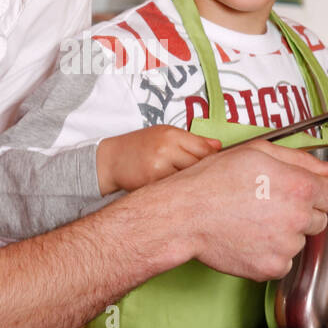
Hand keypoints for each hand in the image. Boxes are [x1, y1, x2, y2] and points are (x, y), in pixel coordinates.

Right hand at [96, 125, 220, 195]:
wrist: (109, 160)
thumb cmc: (137, 146)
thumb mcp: (163, 134)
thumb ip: (192, 140)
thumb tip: (218, 145)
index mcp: (171, 134)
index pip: (205, 148)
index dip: (213, 159)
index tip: (217, 165)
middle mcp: (166, 149)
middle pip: (199, 165)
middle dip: (204, 173)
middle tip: (206, 180)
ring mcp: (159, 167)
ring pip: (189, 179)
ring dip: (192, 184)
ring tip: (191, 187)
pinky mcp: (152, 183)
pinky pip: (174, 189)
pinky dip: (178, 191)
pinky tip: (177, 192)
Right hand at [140, 140, 327, 281]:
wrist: (184, 214)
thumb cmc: (213, 180)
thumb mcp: (257, 152)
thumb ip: (300, 160)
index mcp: (299, 187)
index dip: (318, 193)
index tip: (301, 194)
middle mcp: (297, 218)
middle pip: (319, 220)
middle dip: (300, 213)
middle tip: (267, 205)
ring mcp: (285, 246)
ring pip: (299, 242)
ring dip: (283, 234)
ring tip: (251, 220)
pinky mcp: (271, 268)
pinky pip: (283, 262)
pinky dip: (269, 254)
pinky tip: (248, 238)